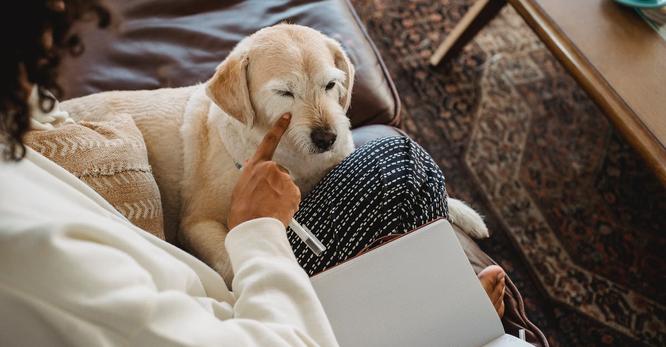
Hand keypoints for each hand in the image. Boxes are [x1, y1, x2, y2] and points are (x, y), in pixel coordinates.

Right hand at [227, 114, 300, 229]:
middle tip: (266, 201)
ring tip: (270, 208)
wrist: (252, 228)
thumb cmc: (242, 212)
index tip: (288, 115)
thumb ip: (251, 175)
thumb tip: (254, 166)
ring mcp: (283, 178)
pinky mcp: (293, 190)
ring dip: (282, 196)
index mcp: (255, 166)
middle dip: (277, 185)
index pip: (269, 141)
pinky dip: (288, 204)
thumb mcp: (241, 189)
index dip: (279, 127)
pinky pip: (293, 197)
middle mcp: (270, 168)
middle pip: (280, 173)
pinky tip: (278, 212)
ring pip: (287, 186)